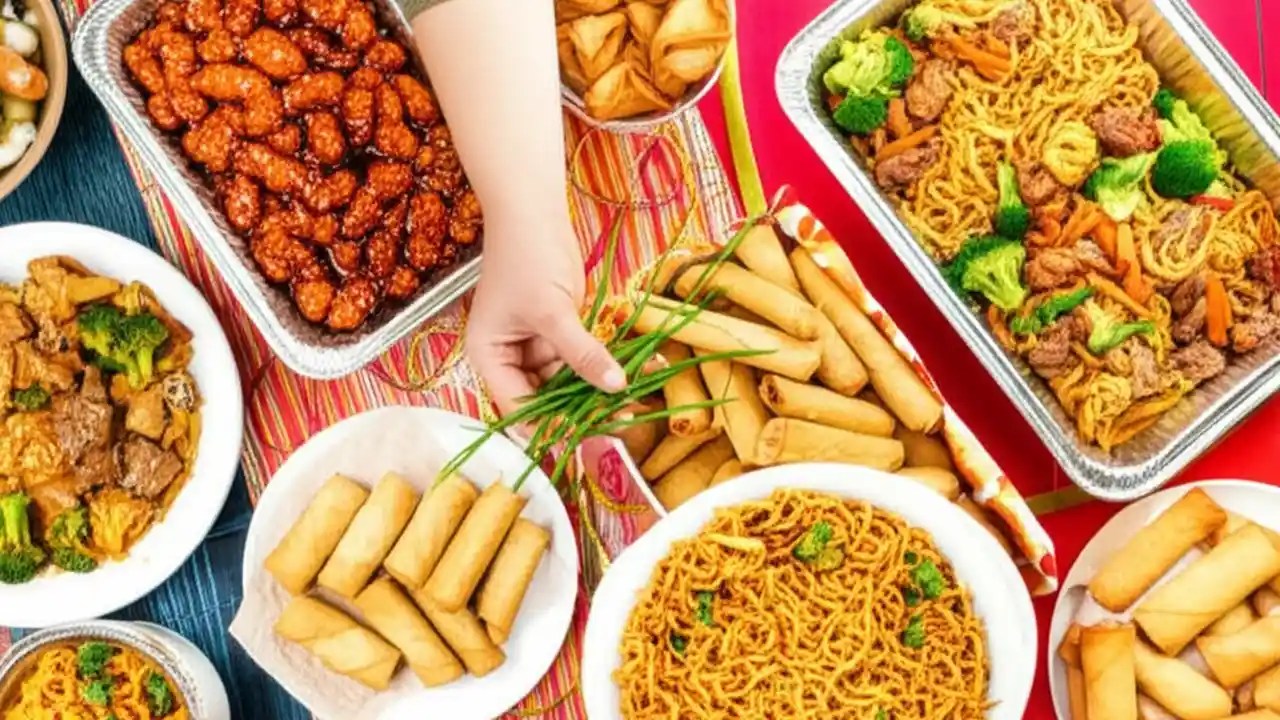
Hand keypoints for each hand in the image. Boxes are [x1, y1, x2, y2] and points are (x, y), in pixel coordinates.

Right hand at [466, 214, 625, 415]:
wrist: (534, 212)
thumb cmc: (526, 257)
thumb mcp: (553, 312)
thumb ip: (582, 353)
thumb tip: (614, 387)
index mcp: (490, 358)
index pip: (519, 406)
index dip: (552, 426)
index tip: (588, 439)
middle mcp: (510, 358)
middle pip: (546, 399)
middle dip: (581, 411)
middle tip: (620, 426)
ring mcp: (536, 346)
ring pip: (569, 382)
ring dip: (599, 392)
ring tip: (635, 407)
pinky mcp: (560, 333)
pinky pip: (584, 359)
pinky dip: (606, 366)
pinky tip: (636, 376)